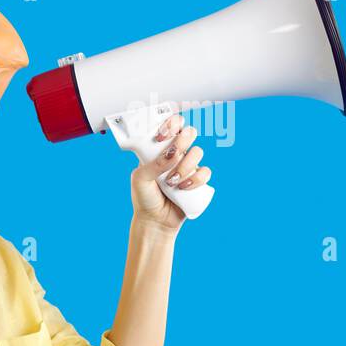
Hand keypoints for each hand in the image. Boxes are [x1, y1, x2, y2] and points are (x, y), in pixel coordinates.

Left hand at [130, 114, 211, 230]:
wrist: (155, 221)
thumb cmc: (144, 198)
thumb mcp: (140, 179)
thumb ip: (153, 164)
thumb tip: (172, 153)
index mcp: (160, 148)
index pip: (171, 125)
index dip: (171, 123)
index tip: (161, 136)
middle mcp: (176, 154)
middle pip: (189, 132)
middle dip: (182, 141)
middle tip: (172, 155)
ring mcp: (187, 166)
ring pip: (198, 152)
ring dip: (185, 166)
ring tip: (172, 182)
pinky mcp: (197, 181)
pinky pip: (205, 172)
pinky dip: (196, 179)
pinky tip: (183, 188)